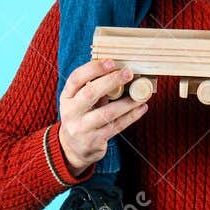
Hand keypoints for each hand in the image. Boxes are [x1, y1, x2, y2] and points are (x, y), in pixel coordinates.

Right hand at [57, 58, 146, 174]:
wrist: (73, 148)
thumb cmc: (82, 116)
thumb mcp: (79, 101)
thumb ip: (94, 87)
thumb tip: (121, 69)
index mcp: (67, 97)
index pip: (76, 78)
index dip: (93, 68)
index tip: (111, 61)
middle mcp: (71, 112)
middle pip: (90, 93)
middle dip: (111, 81)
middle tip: (129, 73)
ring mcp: (81, 128)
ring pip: (107, 113)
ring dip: (127, 102)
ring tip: (142, 95)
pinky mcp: (94, 141)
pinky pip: (116, 126)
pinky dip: (131, 116)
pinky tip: (141, 108)